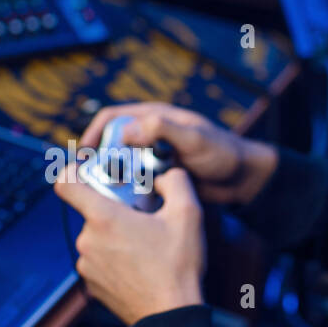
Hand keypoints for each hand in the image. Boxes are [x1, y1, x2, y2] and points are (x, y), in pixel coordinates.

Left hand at [55, 166, 205, 325]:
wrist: (170, 317)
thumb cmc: (176, 268)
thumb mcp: (188, 214)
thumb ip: (175, 182)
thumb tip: (164, 177)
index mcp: (104, 218)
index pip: (66, 183)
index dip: (73, 172)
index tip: (86, 171)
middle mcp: (88, 240)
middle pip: (91, 211)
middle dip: (114, 209)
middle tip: (141, 217)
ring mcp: (87, 265)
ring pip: (96, 237)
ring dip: (115, 236)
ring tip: (144, 245)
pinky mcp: (91, 284)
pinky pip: (98, 260)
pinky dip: (114, 258)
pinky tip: (138, 264)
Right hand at [80, 102, 277, 204]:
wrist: (244, 180)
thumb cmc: (223, 152)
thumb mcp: (194, 137)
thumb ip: (162, 129)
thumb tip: (127, 133)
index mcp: (154, 118)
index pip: (112, 119)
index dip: (93, 133)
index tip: (83, 154)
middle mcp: (150, 138)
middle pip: (112, 146)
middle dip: (102, 163)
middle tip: (98, 182)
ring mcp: (153, 160)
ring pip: (122, 169)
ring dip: (115, 182)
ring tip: (114, 197)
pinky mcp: (158, 180)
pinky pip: (136, 187)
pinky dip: (130, 195)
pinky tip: (130, 207)